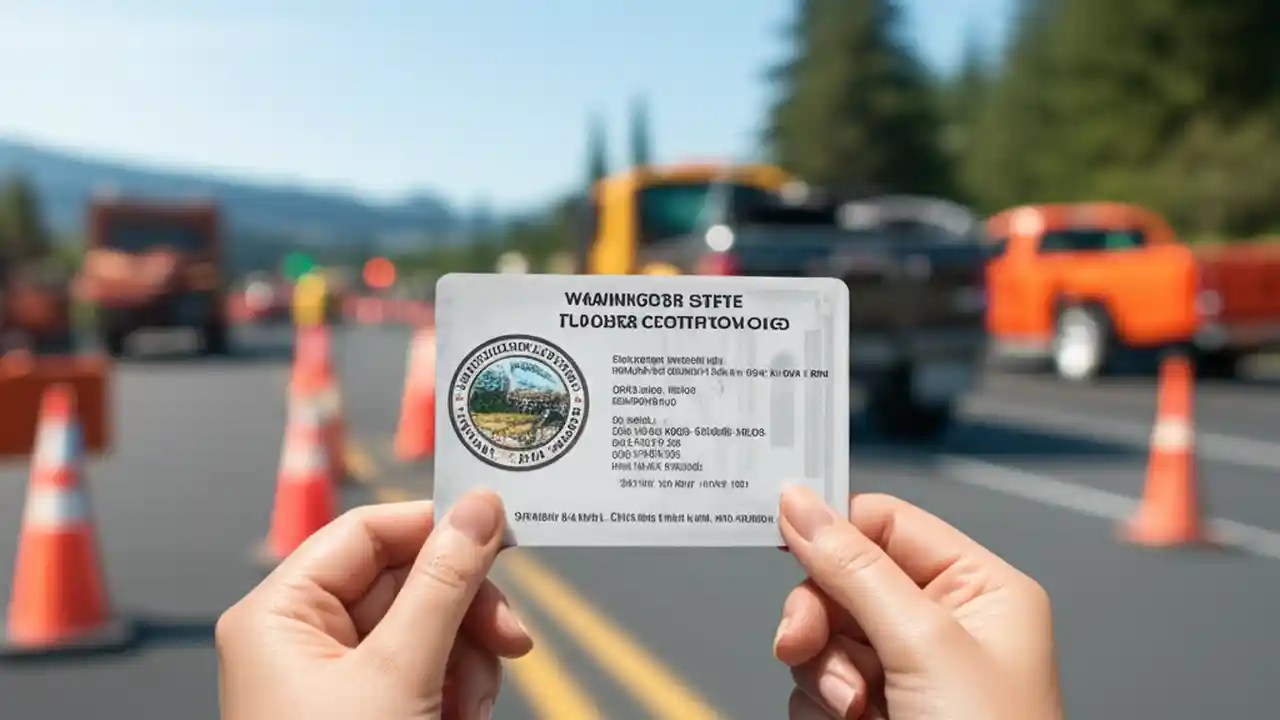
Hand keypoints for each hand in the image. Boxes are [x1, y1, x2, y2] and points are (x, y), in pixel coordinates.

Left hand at [216, 491, 530, 719]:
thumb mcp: (400, 672)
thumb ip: (444, 584)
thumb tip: (478, 510)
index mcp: (280, 614)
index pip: (366, 533)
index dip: (434, 528)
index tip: (498, 533)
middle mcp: (303, 638)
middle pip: (407, 581)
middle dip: (463, 615)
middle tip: (510, 636)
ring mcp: (337, 678)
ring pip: (428, 627)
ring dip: (467, 661)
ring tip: (468, 706)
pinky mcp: (369, 709)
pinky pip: (428, 670)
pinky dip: (456, 691)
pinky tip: (458, 719)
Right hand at [774, 486, 1062, 718]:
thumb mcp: (923, 644)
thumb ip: (855, 569)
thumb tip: (802, 505)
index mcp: (979, 589)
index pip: (886, 525)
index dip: (834, 532)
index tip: (786, 540)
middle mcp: (944, 623)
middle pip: (843, 580)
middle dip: (820, 618)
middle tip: (803, 643)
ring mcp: (907, 671)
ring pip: (824, 635)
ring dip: (824, 673)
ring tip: (855, 710)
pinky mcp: (876, 711)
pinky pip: (818, 683)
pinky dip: (820, 706)